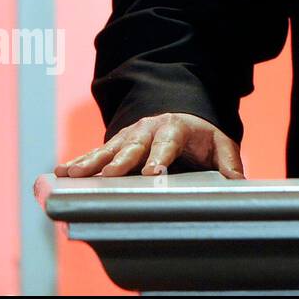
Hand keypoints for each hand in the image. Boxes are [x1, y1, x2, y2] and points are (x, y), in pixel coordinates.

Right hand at [53, 112, 244, 178]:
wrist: (180, 118)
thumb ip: (228, 160)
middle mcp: (149, 129)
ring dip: (91, 162)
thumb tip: (237, 180)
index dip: (160, 156)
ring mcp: (129, 136)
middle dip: (120, 160)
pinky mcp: (115, 144)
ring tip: (73, 174)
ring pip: (109, 149)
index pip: (168, 142)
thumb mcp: (219, 143)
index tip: (152, 171)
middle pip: (134, 145)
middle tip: (108, 176)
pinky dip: (78, 162)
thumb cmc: (200, 138)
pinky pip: (94, 154)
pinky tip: (60, 173)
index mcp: (176, 128)